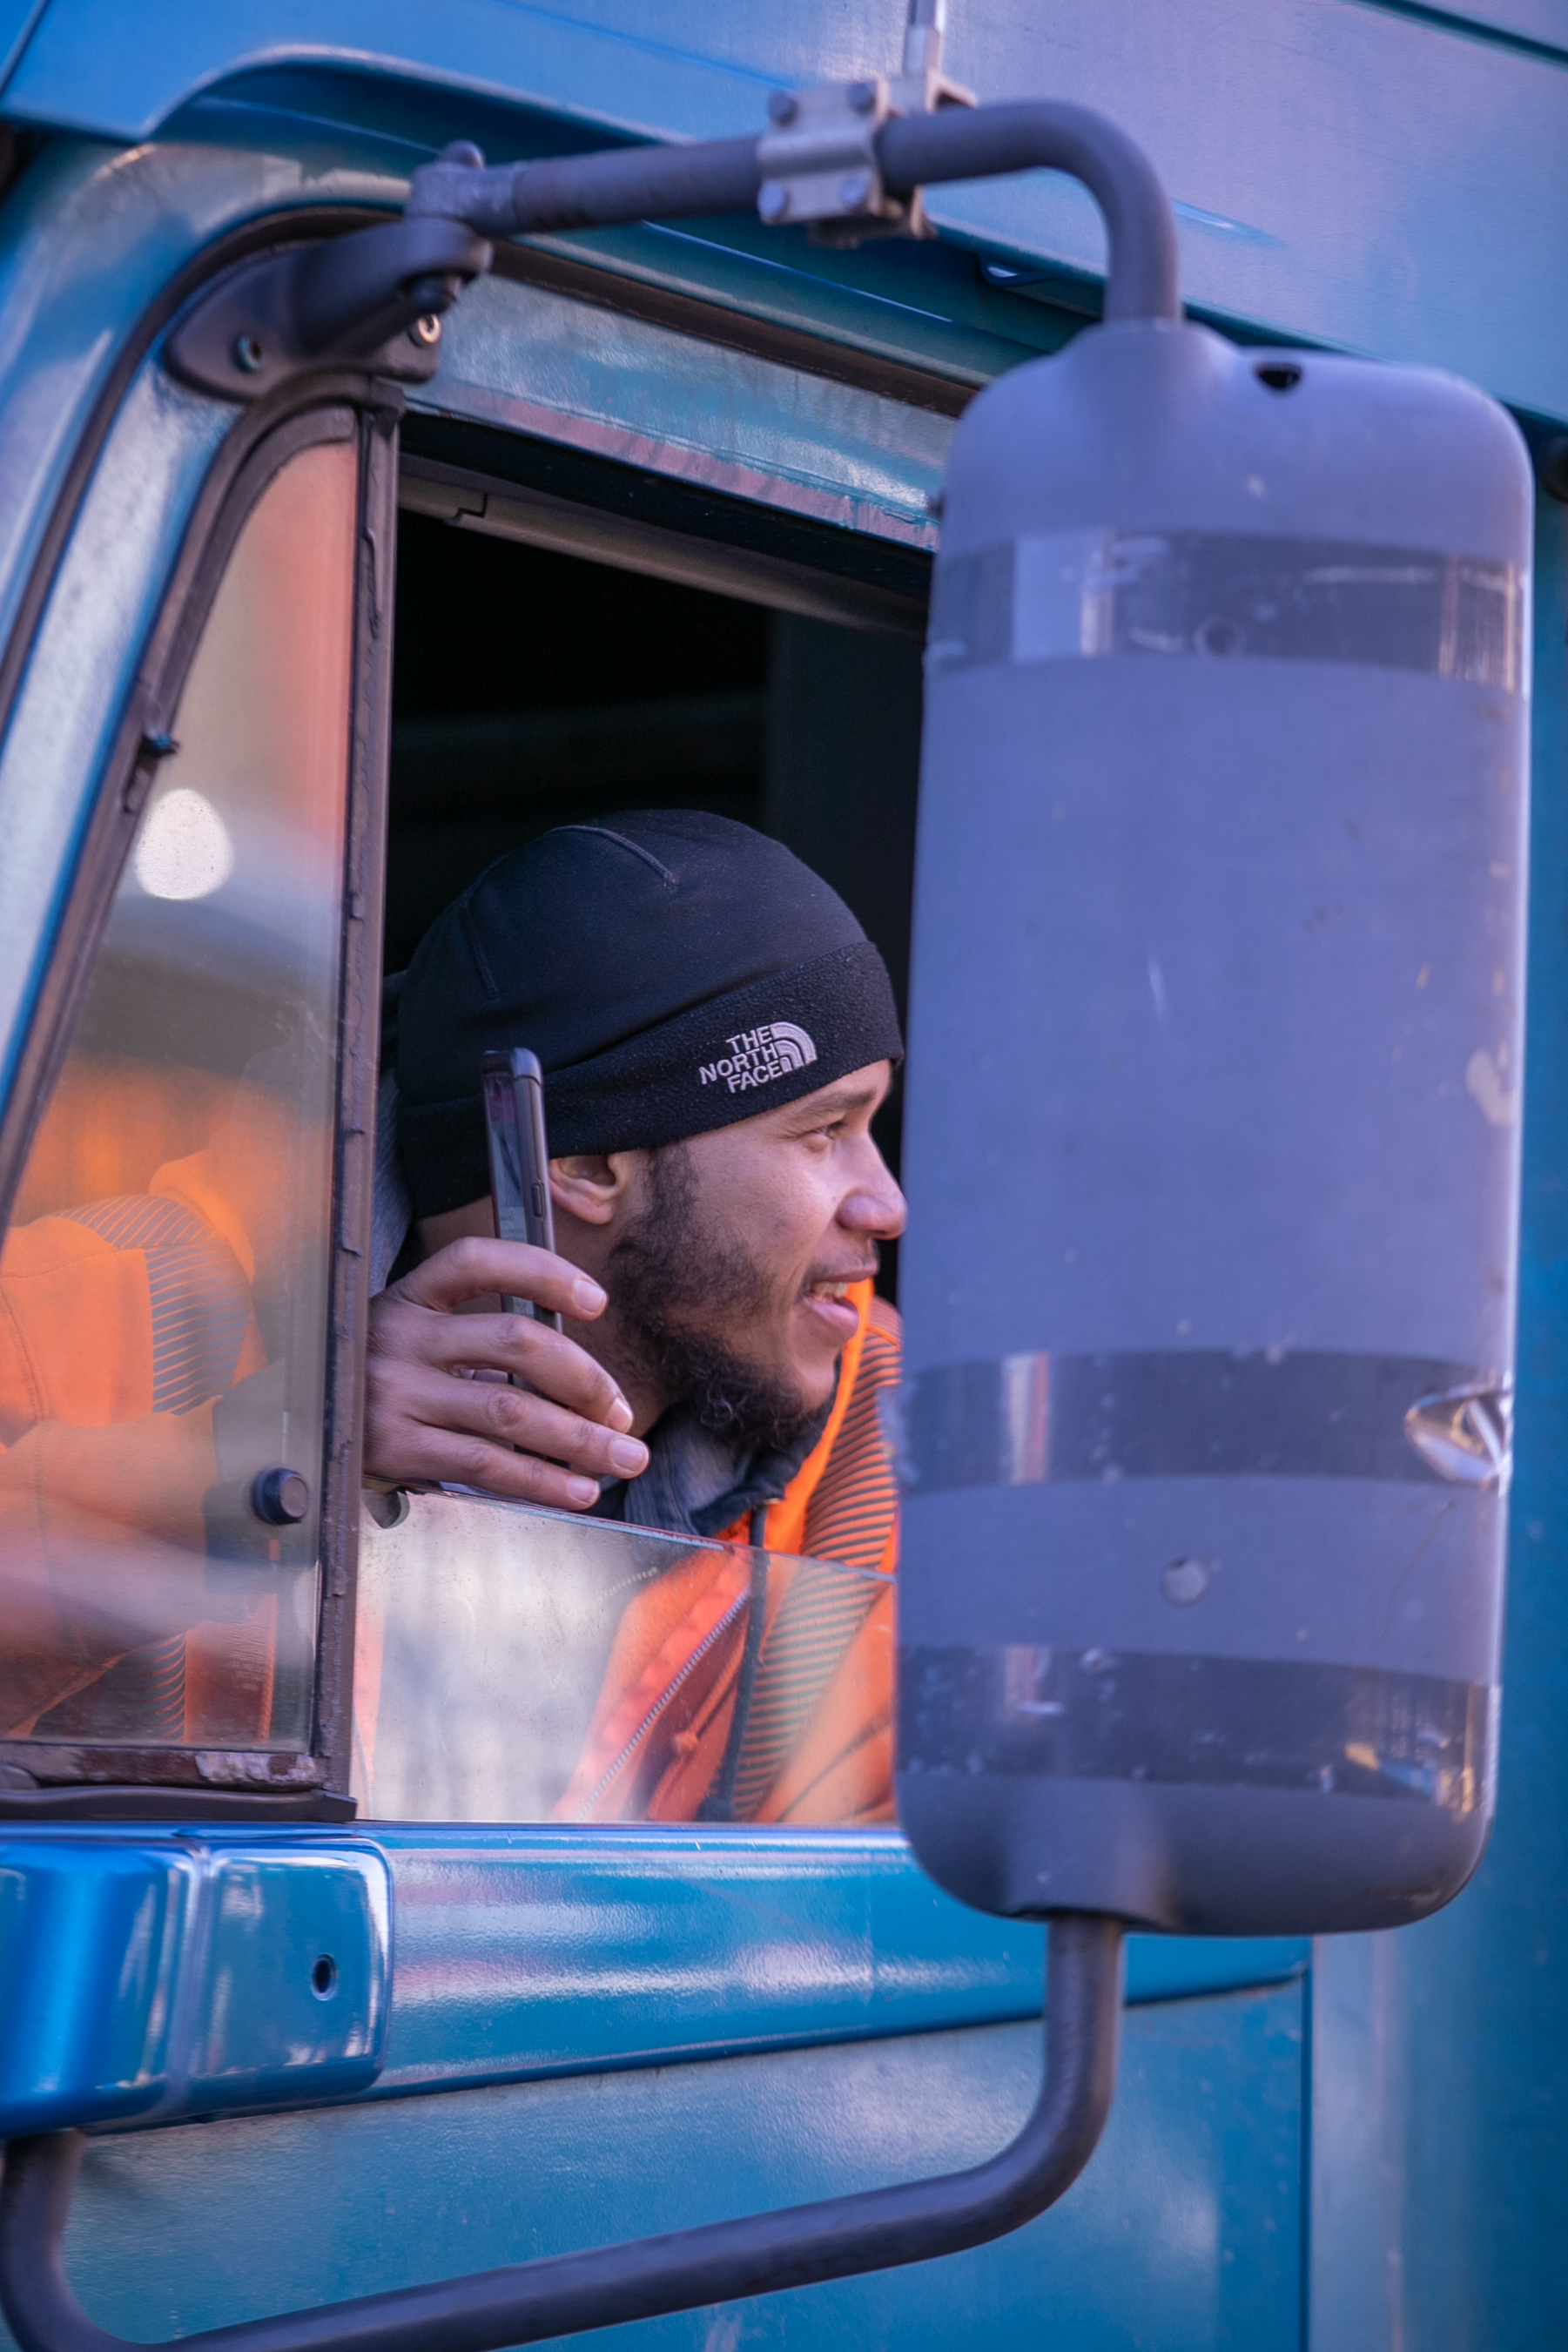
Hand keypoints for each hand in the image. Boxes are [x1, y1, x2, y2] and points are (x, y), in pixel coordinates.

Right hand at [364, 1236, 647, 1508]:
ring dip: (581, 1440)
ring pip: (511, 1412)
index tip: (596, 1301)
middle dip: (585, 1380)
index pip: (478, 1261)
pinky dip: (542, 1481)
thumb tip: (582, 1389)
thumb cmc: (383, 1383)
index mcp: (410, 1297)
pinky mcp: (395, 1448)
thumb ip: (481, 1348)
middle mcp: (401, 1336)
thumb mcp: (416, 1343)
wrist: (298, 1431)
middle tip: (621, 1412)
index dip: (542, 1272)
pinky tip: (577, 1490)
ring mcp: (395, 1393)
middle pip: (515, 1342)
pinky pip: (485, 1465)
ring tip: (624, 1456)